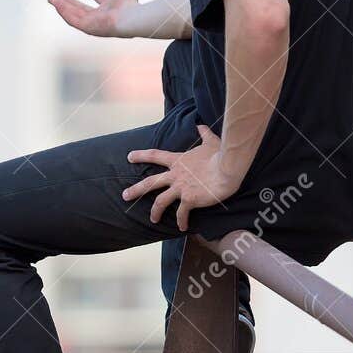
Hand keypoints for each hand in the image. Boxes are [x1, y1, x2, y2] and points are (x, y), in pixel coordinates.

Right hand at [48, 0, 143, 37]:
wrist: (129, 17)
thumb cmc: (130, 3)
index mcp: (110, 7)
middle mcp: (100, 16)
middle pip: (81, 9)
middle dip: (68, 3)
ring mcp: (92, 23)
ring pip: (73, 14)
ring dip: (61, 7)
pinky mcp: (86, 28)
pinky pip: (71, 20)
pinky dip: (63, 12)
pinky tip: (56, 4)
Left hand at [123, 125, 242, 230]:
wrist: (227, 167)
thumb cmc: (220, 155)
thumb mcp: (211, 141)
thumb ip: (204, 134)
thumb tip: (200, 125)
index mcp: (178, 161)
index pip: (155, 156)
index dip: (141, 156)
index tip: (129, 157)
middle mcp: (176, 175)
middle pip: (150, 182)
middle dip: (136, 189)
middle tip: (125, 195)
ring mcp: (181, 188)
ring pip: (160, 201)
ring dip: (155, 211)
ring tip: (153, 219)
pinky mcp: (189, 199)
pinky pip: (182, 213)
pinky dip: (181, 221)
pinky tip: (182, 227)